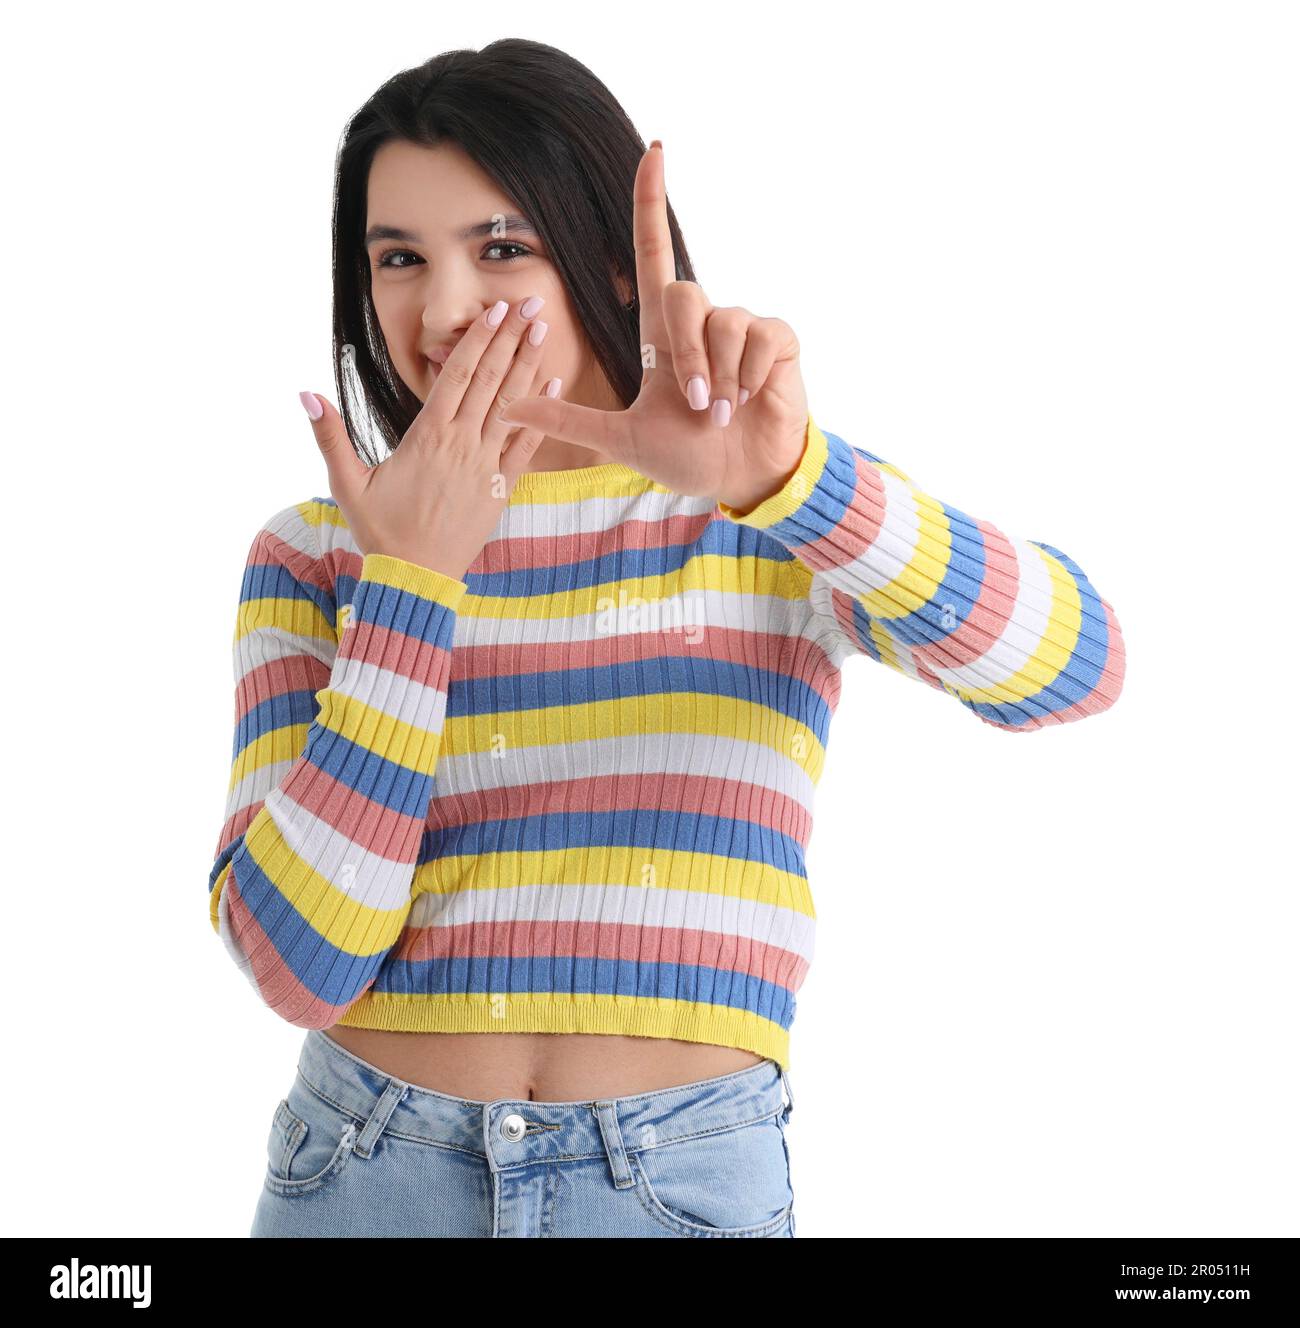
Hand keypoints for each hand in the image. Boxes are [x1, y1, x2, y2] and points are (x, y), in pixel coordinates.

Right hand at [300, 297, 557, 581]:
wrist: (416, 578)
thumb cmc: (380, 531)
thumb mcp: (346, 483)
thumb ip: (330, 436)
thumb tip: (306, 394)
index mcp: (428, 437)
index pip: (458, 376)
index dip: (479, 340)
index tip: (496, 310)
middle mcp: (462, 445)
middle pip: (491, 381)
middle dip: (512, 339)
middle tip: (531, 302)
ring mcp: (485, 466)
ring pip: (512, 406)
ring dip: (529, 366)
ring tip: (544, 330)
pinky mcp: (501, 488)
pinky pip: (525, 445)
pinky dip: (540, 413)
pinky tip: (554, 384)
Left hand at [498, 142, 809, 512]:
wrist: (741, 479)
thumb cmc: (688, 456)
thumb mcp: (621, 440)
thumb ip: (569, 422)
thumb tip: (507, 409)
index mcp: (663, 333)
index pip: (653, 252)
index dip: (651, 203)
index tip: (653, 152)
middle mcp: (701, 322)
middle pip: (684, 295)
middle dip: (688, 357)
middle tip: (696, 407)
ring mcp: (741, 328)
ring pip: (724, 320)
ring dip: (720, 376)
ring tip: (723, 412)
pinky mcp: (778, 341)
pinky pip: (761, 337)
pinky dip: (751, 375)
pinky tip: (750, 398)